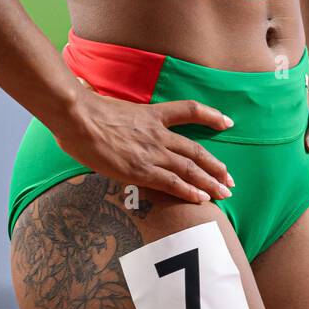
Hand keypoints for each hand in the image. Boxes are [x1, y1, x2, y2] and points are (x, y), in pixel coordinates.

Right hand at [47, 75, 235, 204]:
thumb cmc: (87, 112)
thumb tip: (121, 125)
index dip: (211, 116)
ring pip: (189, 167)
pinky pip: (172, 182)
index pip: (190, 110)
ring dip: (209, 182)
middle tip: (229, 179)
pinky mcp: (141, 170)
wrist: (79, 118)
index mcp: (152, 114)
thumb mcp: (115, 109)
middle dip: (215, 166)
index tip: (226, 122)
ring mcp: (151, 152)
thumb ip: (127, 120)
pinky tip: (201, 200)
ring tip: (223, 192)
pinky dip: (188, 191)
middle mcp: (158, 133)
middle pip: (195, 149)